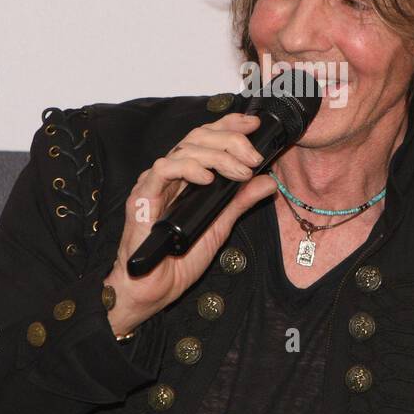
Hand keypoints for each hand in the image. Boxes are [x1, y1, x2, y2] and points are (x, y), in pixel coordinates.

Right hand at [104, 112, 277, 333]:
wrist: (155, 288)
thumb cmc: (180, 259)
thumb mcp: (221, 225)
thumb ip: (241, 201)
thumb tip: (269, 181)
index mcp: (187, 176)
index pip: (207, 138)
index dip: (229, 126)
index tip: (254, 125)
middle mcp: (171, 174)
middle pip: (199, 137)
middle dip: (231, 140)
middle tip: (253, 156)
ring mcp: (156, 182)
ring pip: (185, 148)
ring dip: (218, 156)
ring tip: (240, 172)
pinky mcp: (144, 194)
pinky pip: (164, 169)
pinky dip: (188, 168)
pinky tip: (207, 178)